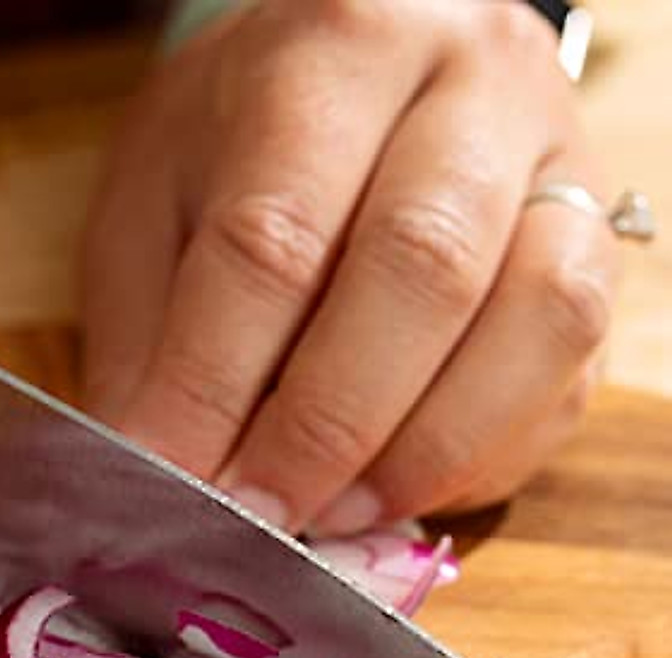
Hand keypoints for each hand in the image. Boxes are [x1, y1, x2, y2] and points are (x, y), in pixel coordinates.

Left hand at [81, 0, 619, 533]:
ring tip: (330, 513)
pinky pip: (568, 371)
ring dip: (420, 451)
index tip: (173, 487)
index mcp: (332, 49)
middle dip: (324, 428)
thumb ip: (152, 336)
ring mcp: (556, 163)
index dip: (214, 390)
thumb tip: (151, 472)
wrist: (356, 77)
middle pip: (421, 270)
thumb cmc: (238, 146)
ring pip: (536, 318)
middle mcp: (471, 84)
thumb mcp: (156, 208)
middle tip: (256, 518)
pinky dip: (478, 456)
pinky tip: (395, 488)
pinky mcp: (597, 247)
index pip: (271, 240)